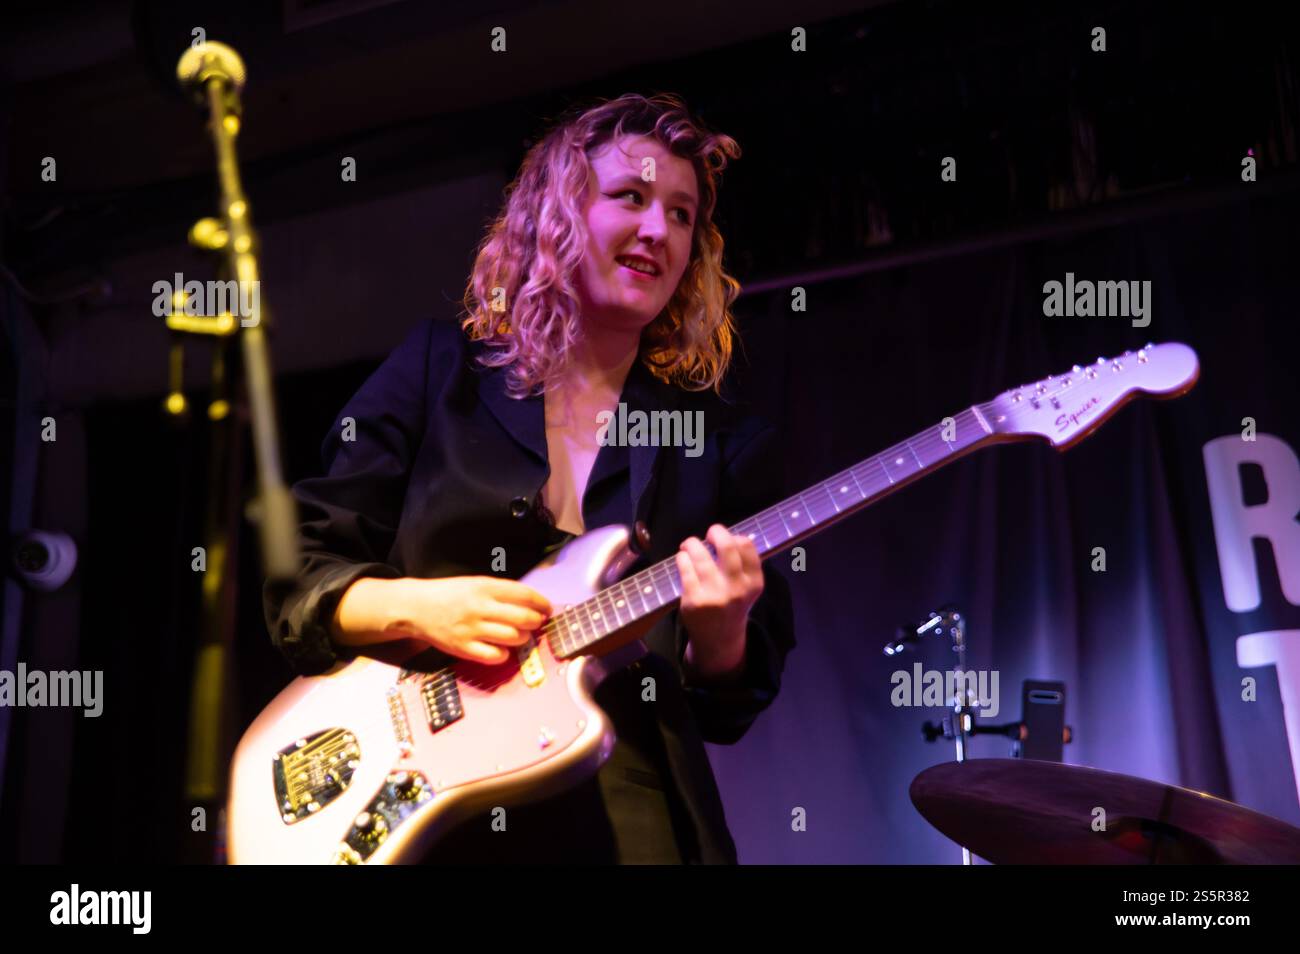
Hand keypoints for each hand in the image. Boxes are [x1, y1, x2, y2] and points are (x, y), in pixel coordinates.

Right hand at [333, 576, 551, 663]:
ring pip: (513, 637)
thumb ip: (501, 592)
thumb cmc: (450, 594)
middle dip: (536, 622)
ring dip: (523, 638)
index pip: (524, 594)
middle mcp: (480, 607)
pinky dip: (504, 655)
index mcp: (485, 587)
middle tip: (536, 623)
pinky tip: (502, 649)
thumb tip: (532, 603)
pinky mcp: (463, 648)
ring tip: (520, 635)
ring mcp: (472, 629)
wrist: (415, 607)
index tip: (547, 609)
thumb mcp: (476, 583)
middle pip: (524, 618)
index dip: (541, 603)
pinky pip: (495, 657)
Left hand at [676, 524, 763, 681]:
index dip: (733, 535)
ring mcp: (715, 595)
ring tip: (689, 545)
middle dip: (716, 532)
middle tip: (709, 533)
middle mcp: (737, 589)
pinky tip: (682, 558)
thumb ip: (742, 564)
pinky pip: (686, 568)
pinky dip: (682, 558)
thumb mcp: (747, 588)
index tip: (724, 538)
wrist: (719, 639)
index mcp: (754, 583)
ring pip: (701, 555)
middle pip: (727, 546)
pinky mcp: (694, 599)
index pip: (746, 546)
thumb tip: (728, 534)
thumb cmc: (731, 605)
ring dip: (692, 544)